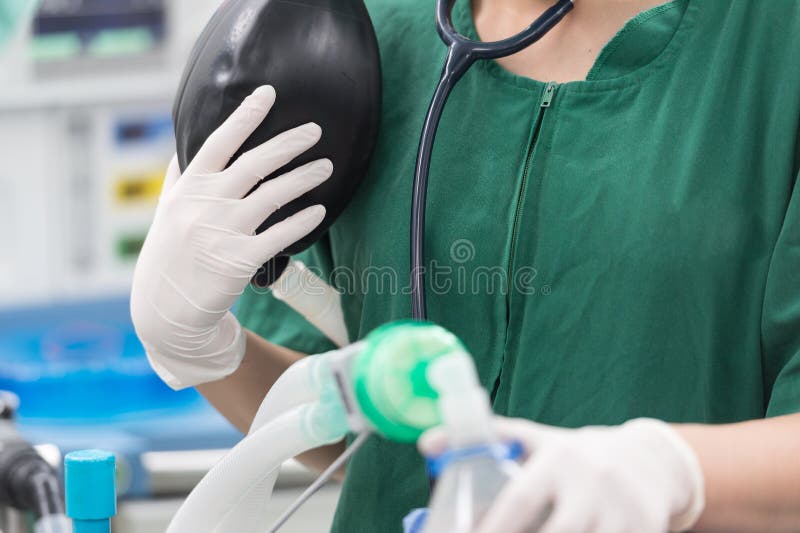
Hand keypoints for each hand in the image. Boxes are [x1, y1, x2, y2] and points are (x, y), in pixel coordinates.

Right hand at [131, 85, 331, 389]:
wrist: (165, 309)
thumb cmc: (170, 254)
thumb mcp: (168, 211)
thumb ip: (181, 178)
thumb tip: (188, 144)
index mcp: (189, 187)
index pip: (219, 142)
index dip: (244, 116)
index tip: (268, 93)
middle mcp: (205, 204)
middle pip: (255, 163)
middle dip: (289, 143)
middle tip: (315, 130)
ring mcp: (222, 231)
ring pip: (273, 195)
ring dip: (304, 177)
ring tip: (327, 167)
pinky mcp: (240, 260)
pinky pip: (280, 235)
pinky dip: (302, 221)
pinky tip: (319, 211)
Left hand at [419, 417, 704, 532]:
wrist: (649, 464)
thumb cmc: (576, 456)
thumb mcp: (538, 441)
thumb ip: (487, 439)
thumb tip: (425, 441)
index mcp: (559, 460)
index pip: (521, 499)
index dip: (494, 526)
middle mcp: (593, 486)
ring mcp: (624, 514)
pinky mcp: (646, 531)